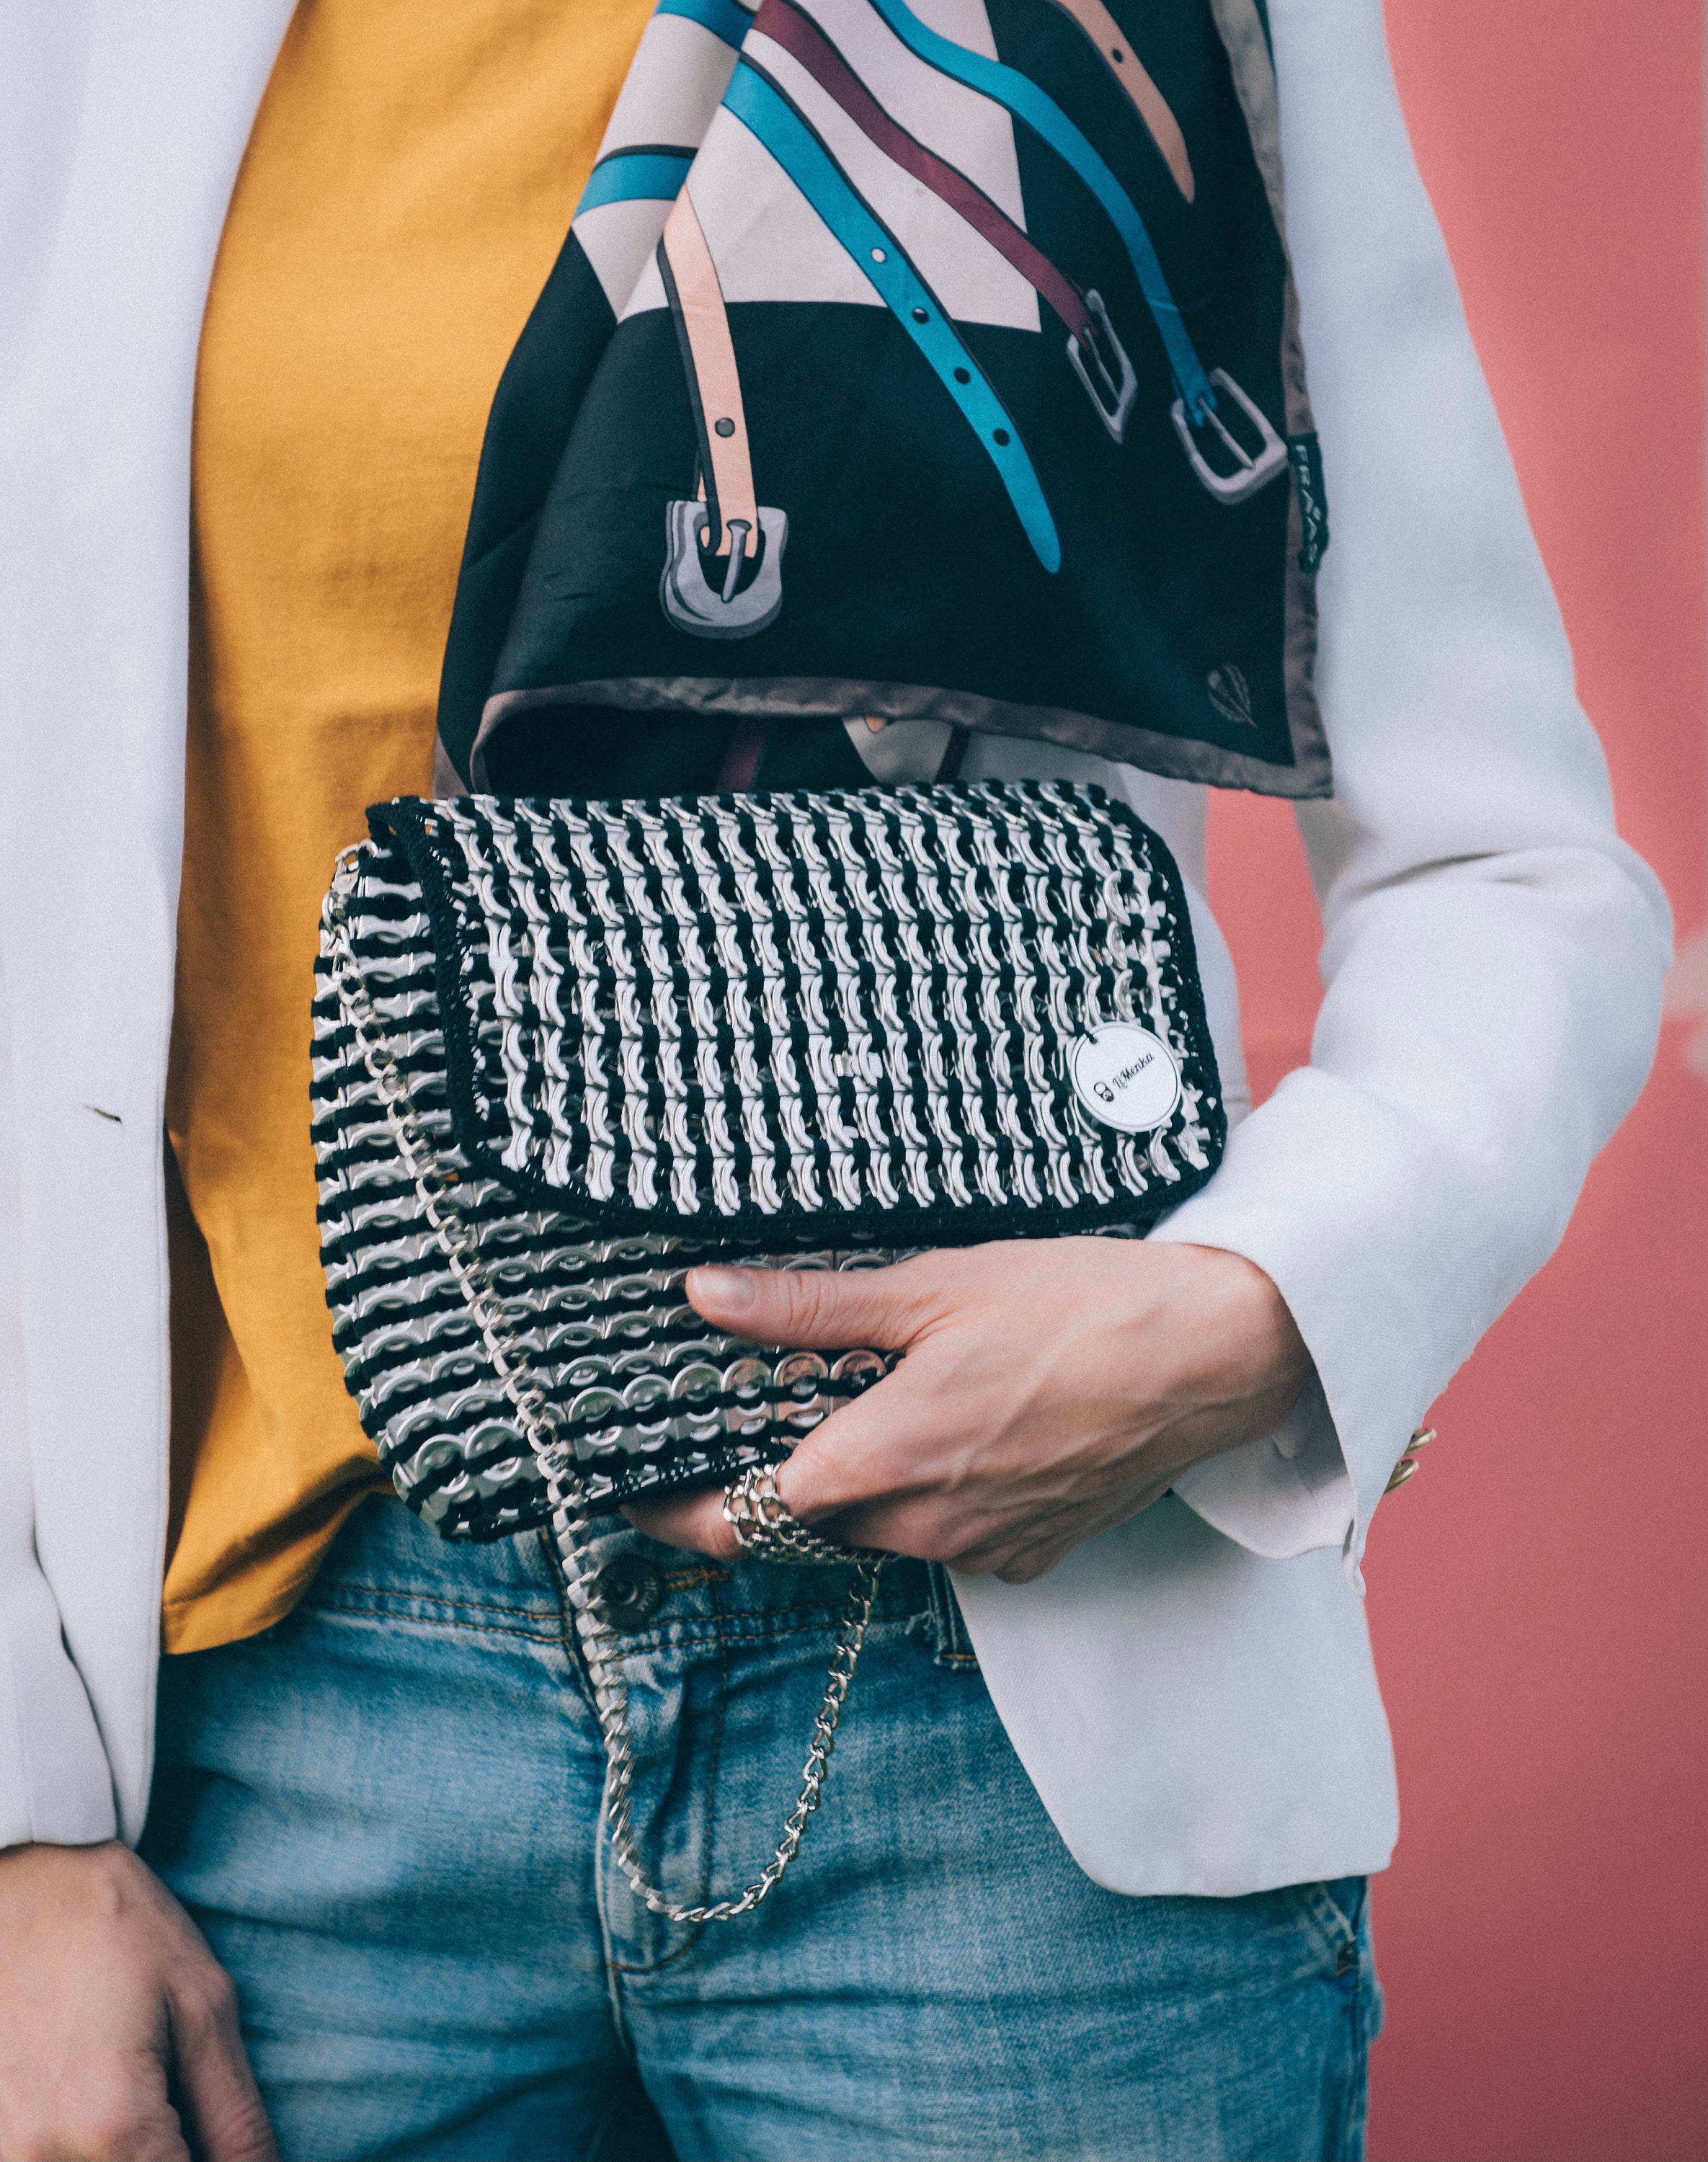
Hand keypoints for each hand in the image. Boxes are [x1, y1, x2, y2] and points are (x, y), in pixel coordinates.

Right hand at [0, 1841, 275, 2161]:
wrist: (19, 1879)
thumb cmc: (117, 1927)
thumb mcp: (202, 2005)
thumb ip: (236, 2116)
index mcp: (115, 2123)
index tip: (216, 2138)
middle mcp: (42, 2156)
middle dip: (168, 2156)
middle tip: (177, 2100)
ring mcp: (0, 2153)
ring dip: (125, 2152)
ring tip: (135, 2080)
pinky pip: (43, 2161)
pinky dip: (79, 2148)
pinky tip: (91, 2094)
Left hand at [623, 1239, 1312, 1583]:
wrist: (1216, 1351)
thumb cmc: (1080, 1306)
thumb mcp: (932, 1285)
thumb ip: (808, 1306)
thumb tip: (705, 1296)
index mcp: (885, 1460)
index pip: (744, 1520)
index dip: (681, 1513)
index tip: (639, 1494)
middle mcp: (926, 1524)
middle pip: (807, 1528)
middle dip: (771, 1488)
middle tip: (753, 1421)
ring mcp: (984, 1547)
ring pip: (877, 1536)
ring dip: (852, 1493)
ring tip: (859, 1413)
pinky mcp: (1034, 1550)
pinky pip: (946, 1542)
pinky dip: (925, 1502)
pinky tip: (950, 1433)